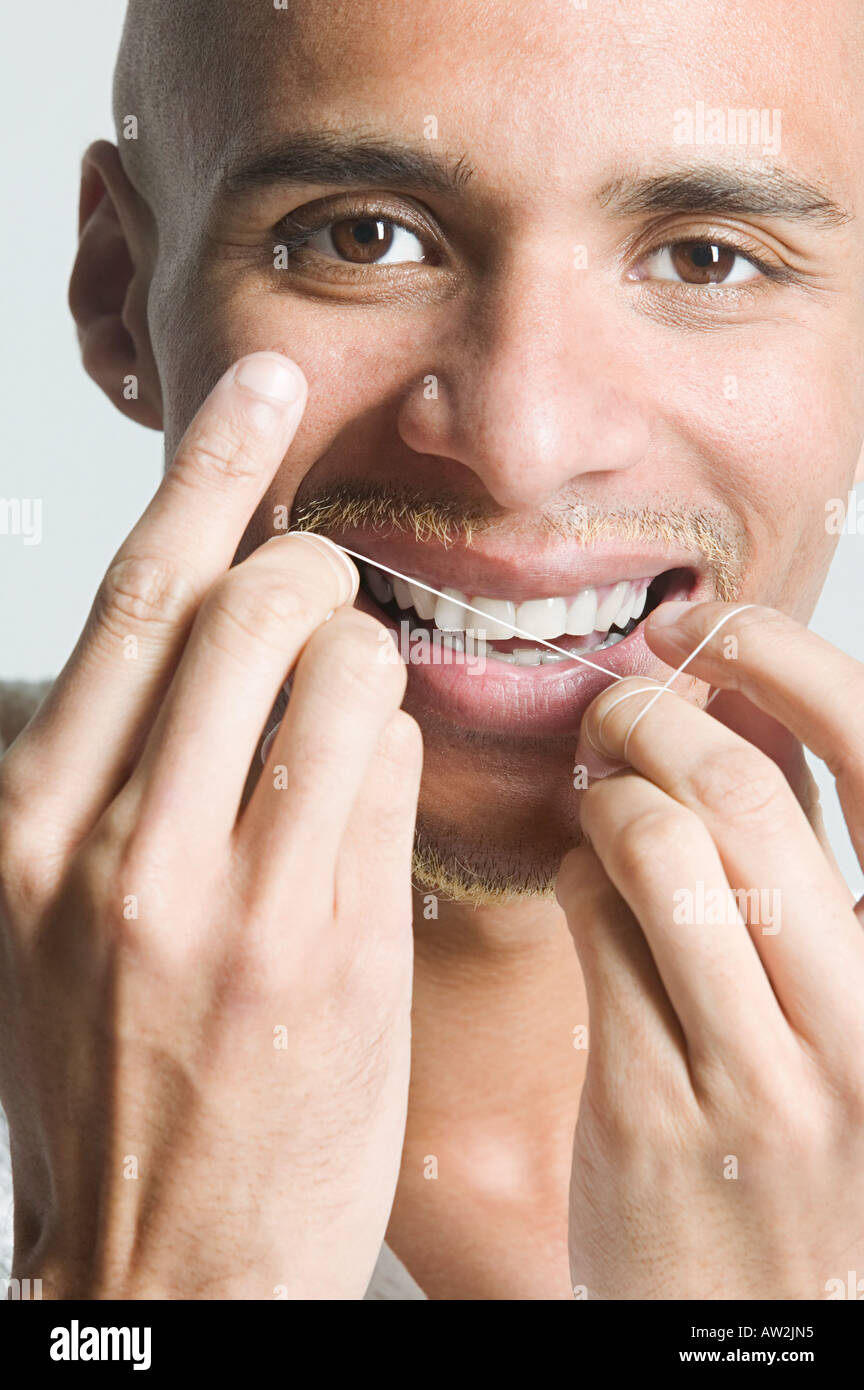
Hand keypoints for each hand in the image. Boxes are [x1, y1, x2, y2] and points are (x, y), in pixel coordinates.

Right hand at [0, 352, 421, 1298]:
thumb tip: (167, 646)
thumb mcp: (44, 915)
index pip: (132, 598)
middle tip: (323, 581)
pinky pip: (389, 766)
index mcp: (26, 818)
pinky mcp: (329, 944)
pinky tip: (369, 787)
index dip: (206, 474)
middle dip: (308, 564)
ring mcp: (225, 894)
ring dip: (363, 658)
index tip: (253, 390)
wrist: (157, 1262)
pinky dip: (393, 746)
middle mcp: (112, 841)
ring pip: (339, 669)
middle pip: (246, 607)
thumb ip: (95, 772)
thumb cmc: (111, 1079)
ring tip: (348, 706)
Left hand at [558, 601, 863, 1299]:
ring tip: (600, 793)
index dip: (790, 660)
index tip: (716, 624)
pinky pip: (594, 926)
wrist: (774, 1328)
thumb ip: (817, 860)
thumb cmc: (814, 1138)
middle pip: (744, 792)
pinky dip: (575, 874)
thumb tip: (752, 708)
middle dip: (657, 715)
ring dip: (606, 792)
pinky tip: (584, 883)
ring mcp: (763, 1078)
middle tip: (618, 705)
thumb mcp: (859, 1001)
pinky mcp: (656, 1110)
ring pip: (654, 849)